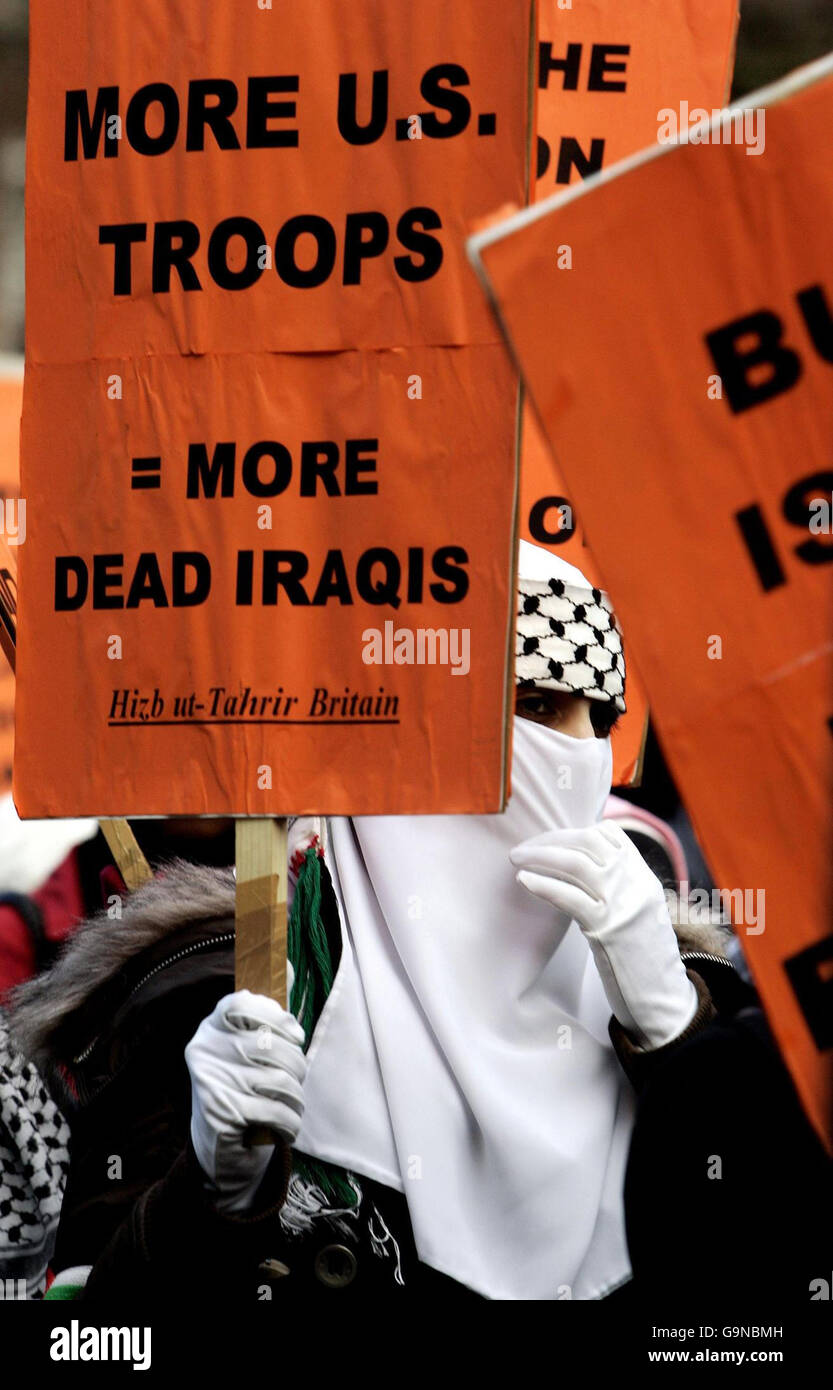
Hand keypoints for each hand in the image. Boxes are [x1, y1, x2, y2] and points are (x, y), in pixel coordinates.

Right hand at [185, 990, 306, 1212]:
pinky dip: (289, 1122)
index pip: (245, 1003)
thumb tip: (286, 960)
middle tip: (296, 1081)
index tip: (294, 1035)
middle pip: (271, 1044)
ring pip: (277, 1080)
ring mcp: (209, 1082)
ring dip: (296, 1098)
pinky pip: (273, 1111)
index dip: (278, 1017)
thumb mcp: (251, 1047)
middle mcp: (204, 1049)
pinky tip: (286, 1127)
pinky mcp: (219, 1114)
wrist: (219, 1152)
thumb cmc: (244, 1089)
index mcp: (212, 1027)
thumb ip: (268, 1010)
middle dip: (296, 1066)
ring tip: (293, 1105)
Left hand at [510, 824, 697, 1048]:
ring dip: (539, 855)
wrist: (664, 1000)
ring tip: (516, 859)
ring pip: (575, 863)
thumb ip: (619, 887)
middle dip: (550, 839)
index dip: (574, 831)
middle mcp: (634, 884)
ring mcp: (622, 905)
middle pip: (587, 841)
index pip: (609, 834)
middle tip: (523, 849)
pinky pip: (568, 896)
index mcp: (644, 877)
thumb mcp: (640, 912)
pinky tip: (523, 881)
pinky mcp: (607, 929)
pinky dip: (542, 884)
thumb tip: (578, 870)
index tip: (549, 841)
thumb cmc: (644, 959)